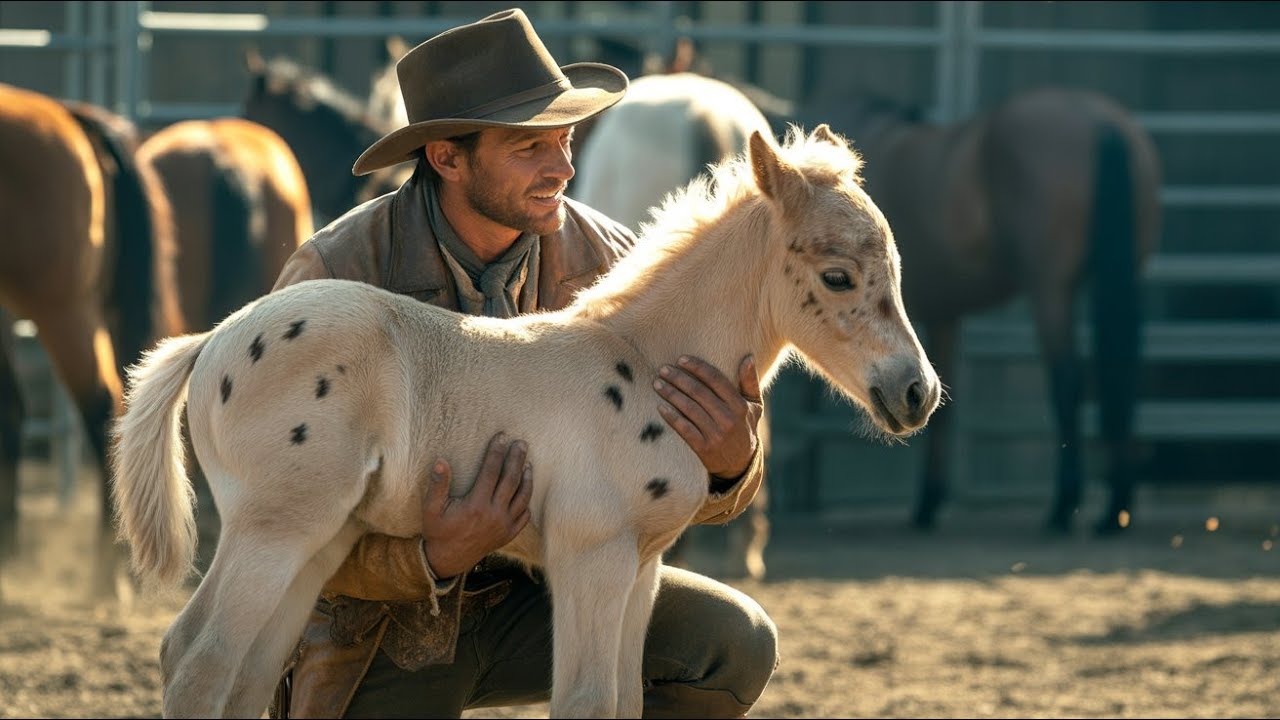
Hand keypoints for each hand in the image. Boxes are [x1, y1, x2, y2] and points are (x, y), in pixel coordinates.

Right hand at [420, 432, 532, 579]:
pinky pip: (524, 517)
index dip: (496, 452)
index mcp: (476, 505)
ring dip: (527, 479)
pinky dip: (528, 503)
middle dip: (517, 459)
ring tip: (528, 463)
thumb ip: (437, 485)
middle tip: (521, 443)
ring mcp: (504, 526)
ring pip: (523, 498)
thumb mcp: (431, 509)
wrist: (448, 559)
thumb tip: (441, 460)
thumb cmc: (438, 531)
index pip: (491, 471)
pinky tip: (527, 491)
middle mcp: (494, 514)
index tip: (501, 437)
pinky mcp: (508, 534)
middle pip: (511, 480)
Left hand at [653, 354, 763, 478]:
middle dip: (679, 378)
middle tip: (663, 370)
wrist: (741, 465)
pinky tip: (661, 407)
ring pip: (689, 409)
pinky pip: (685, 429)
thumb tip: (748, 357)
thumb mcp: (754, 406)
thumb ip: (750, 382)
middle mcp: (729, 419)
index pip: (716, 380)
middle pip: (699, 392)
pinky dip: (672, 417)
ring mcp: (716, 434)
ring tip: (657, 384)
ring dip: (671, 394)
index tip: (681, 359)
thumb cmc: (744, 427)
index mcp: (740, 405)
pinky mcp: (704, 449)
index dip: (698, 367)